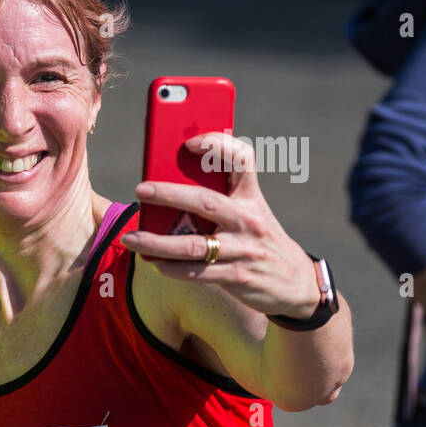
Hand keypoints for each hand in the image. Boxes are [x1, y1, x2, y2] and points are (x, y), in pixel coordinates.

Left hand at [118, 132, 319, 318]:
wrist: (295, 283)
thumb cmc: (258, 240)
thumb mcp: (250, 213)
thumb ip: (220, 199)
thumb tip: (168, 186)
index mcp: (251, 197)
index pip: (242, 160)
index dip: (218, 146)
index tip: (189, 142)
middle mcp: (249, 219)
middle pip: (205, 201)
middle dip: (170, 194)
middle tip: (141, 189)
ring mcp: (244, 249)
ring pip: (193, 245)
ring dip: (157, 242)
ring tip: (130, 238)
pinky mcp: (238, 276)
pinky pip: (197, 272)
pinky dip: (171, 268)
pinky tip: (152, 263)